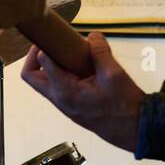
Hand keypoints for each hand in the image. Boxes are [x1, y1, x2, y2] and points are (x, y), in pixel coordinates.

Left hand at [21, 32, 144, 152]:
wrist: (132, 128)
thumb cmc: (123, 106)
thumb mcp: (114, 74)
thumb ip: (100, 53)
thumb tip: (92, 36)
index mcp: (66, 91)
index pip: (43, 62)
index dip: (46, 45)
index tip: (56, 36)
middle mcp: (59, 99)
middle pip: (31, 76)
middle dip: (35, 57)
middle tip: (51, 44)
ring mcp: (62, 104)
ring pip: (41, 82)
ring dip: (47, 65)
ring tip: (66, 53)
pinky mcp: (69, 105)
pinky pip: (54, 87)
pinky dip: (58, 73)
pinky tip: (77, 65)